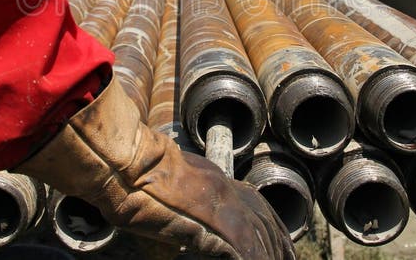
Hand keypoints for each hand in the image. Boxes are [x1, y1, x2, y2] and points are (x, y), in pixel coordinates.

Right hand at [14, 79, 293, 258]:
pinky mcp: (213, 228)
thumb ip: (177, 193)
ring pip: (259, 237)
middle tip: (288, 256)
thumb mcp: (162, 179)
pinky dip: (253, 258)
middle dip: (278, 241)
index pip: (253, 201)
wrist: (126, 165)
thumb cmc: (131, 168)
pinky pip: (242, 251)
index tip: (277, 235)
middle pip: (264, 219)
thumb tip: (175, 208)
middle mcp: (224, 190)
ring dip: (269, 252)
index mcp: (212, 179)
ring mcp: (220, 209)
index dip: (268, 221)